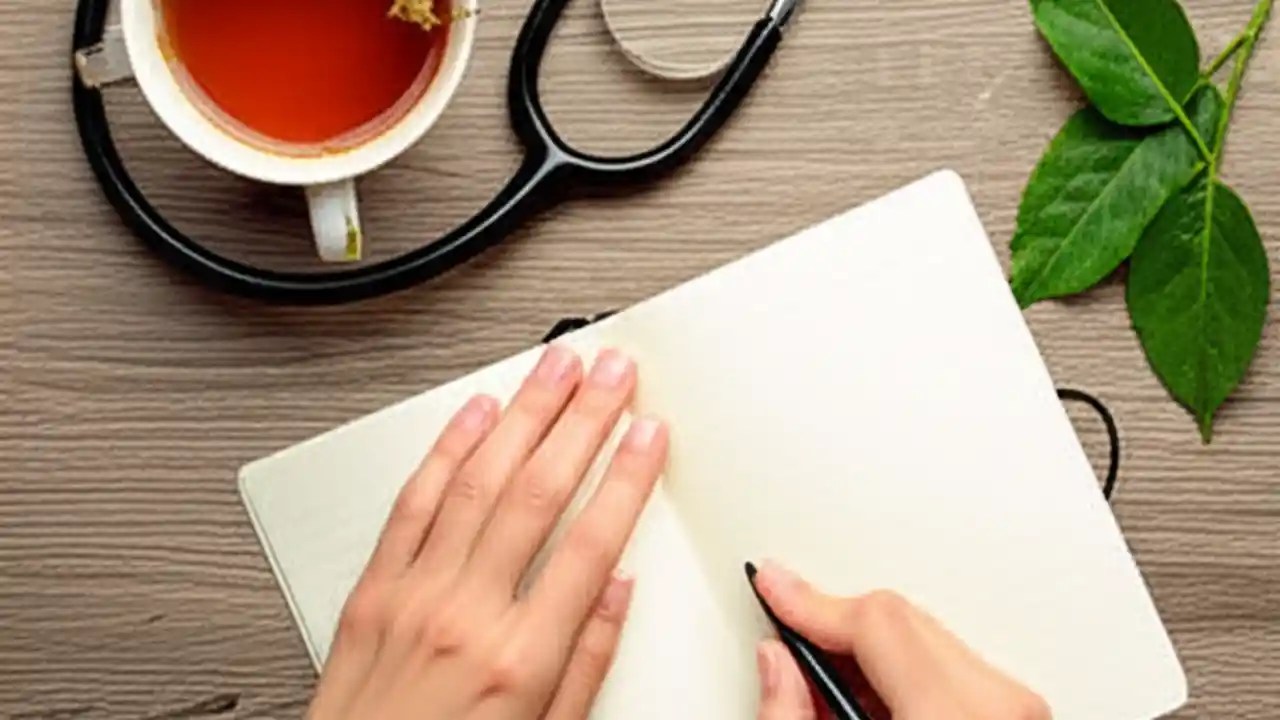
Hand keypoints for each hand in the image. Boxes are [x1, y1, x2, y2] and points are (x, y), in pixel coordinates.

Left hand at [307, 346, 667, 719]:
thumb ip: (586, 660)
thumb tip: (617, 590)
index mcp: (518, 658)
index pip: (591, 543)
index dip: (627, 478)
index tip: (648, 435)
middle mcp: (465, 614)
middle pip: (539, 492)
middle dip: (583, 420)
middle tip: (612, 373)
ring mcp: (413, 594)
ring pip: (478, 479)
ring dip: (524, 413)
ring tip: (555, 369)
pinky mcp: (371, 589)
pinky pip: (413, 501)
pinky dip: (447, 448)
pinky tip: (475, 413)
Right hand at [752, 562, 1051, 719]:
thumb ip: (795, 715)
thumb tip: (778, 667)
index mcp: (957, 712)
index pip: (874, 618)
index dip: (810, 598)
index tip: (773, 584)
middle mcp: (1001, 702)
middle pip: (898, 617)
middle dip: (834, 627)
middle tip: (790, 644)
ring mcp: (1020, 705)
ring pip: (925, 635)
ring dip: (873, 652)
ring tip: (842, 695)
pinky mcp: (1023, 710)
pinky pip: (955, 663)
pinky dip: (911, 672)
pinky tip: (882, 700)